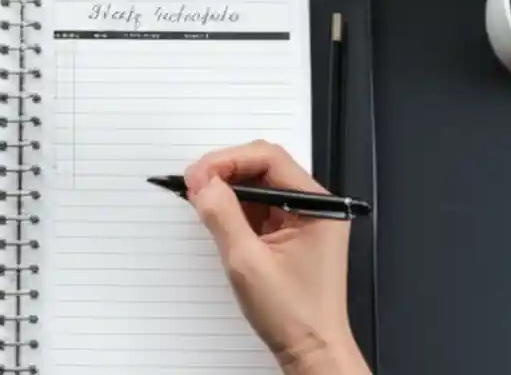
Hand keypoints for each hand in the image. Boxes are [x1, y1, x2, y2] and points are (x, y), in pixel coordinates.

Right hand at [186, 141, 369, 374]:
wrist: (310, 351)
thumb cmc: (293, 315)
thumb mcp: (247, 262)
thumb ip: (222, 215)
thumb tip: (202, 182)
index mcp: (317, 206)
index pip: (269, 159)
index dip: (228, 160)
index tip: (198, 174)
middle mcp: (314, 207)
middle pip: (263, 167)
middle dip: (224, 171)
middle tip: (192, 184)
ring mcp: (302, 220)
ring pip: (258, 185)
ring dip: (227, 189)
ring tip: (198, 199)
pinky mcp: (289, 233)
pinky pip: (257, 207)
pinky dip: (233, 207)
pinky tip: (214, 214)